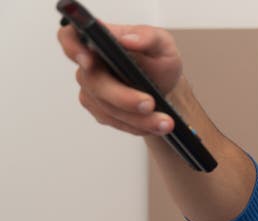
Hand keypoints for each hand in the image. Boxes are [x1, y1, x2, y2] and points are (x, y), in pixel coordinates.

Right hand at [57, 22, 182, 135]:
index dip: (74, 48)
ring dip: (138, 118)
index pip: (70, 37)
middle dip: (123, 97)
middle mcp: (89, 65)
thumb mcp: (162, 43)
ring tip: (164, 122)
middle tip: (149, 103)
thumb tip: (128, 39)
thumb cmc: (158, 60)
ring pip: (108, 108)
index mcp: (98, 40)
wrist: (166, 86)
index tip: (89, 61)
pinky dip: (138, 126)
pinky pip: (116, 122)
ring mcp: (93, 90)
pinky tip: (156, 125)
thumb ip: (148, 37)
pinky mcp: (102, 111)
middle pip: (95, 83)